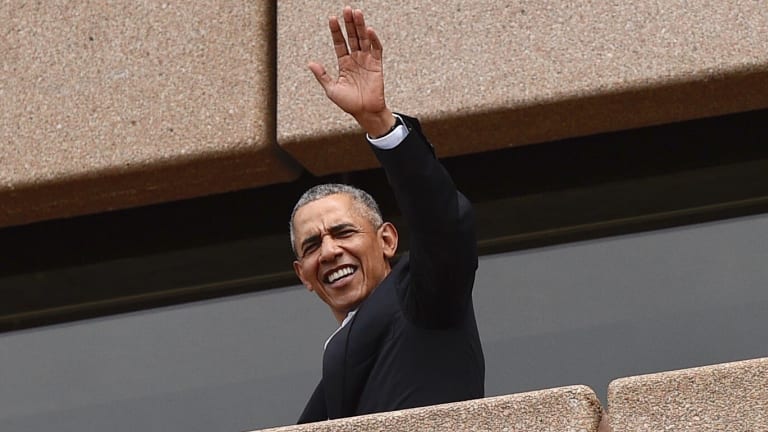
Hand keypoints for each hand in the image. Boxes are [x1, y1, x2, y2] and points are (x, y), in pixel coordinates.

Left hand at [309, 7, 394, 136]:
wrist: (365, 113)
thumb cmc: (349, 104)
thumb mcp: (331, 89)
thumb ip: (322, 75)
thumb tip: (311, 63)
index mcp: (344, 63)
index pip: (339, 43)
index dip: (336, 31)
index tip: (332, 19)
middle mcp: (355, 59)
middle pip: (352, 37)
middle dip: (349, 23)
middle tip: (346, 9)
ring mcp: (367, 61)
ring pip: (363, 39)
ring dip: (360, 26)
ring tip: (356, 13)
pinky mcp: (377, 65)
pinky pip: (376, 49)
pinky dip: (373, 40)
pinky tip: (369, 30)